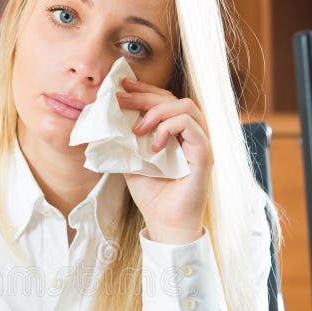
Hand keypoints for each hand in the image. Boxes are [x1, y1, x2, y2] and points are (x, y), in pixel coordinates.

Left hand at [117, 79, 212, 244]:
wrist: (164, 223)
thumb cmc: (152, 195)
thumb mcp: (131, 162)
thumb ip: (126, 141)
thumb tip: (107, 122)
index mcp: (175, 133)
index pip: (164, 100)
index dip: (144, 89)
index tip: (121, 87)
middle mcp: (191, 134)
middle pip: (172, 98)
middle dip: (143, 95)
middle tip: (120, 100)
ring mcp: (200, 142)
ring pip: (185, 106)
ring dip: (157, 111)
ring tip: (137, 129)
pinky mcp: (204, 153)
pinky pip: (190, 125)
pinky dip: (168, 129)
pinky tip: (154, 145)